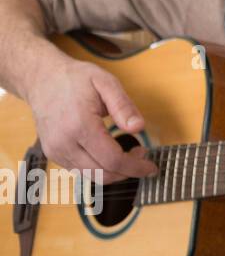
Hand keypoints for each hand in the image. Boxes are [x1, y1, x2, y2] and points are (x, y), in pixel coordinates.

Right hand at [28, 54, 157, 183]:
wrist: (42, 80)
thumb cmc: (75, 79)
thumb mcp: (106, 83)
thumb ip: (123, 106)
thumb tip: (139, 127)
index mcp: (80, 125)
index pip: (112, 160)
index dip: (135, 167)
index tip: (151, 166)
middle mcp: (64, 143)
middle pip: (103, 173)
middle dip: (128, 171)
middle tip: (142, 156)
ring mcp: (55, 150)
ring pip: (91, 176)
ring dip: (115, 172)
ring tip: (129, 155)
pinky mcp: (53, 154)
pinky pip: (80, 170)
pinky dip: (99, 168)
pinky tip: (110, 154)